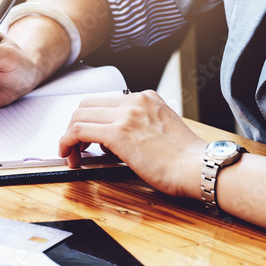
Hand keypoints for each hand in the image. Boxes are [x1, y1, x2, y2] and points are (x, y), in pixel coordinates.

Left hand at [58, 90, 206, 198]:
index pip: (104, 101)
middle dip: (75, 126)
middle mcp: (135, 100)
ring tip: (72, 155)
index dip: (89, 119)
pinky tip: (69, 156)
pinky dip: (67, 142)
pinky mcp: (118, 133)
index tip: (86, 137)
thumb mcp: (162, 129)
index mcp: (146, 97)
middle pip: (87, 105)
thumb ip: (139, 126)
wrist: (198, 168)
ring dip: (69, 137)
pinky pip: (78, 132)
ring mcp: (126, 115)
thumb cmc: (184, 159)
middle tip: (75, 147)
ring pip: (79, 117)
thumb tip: (111, 140)